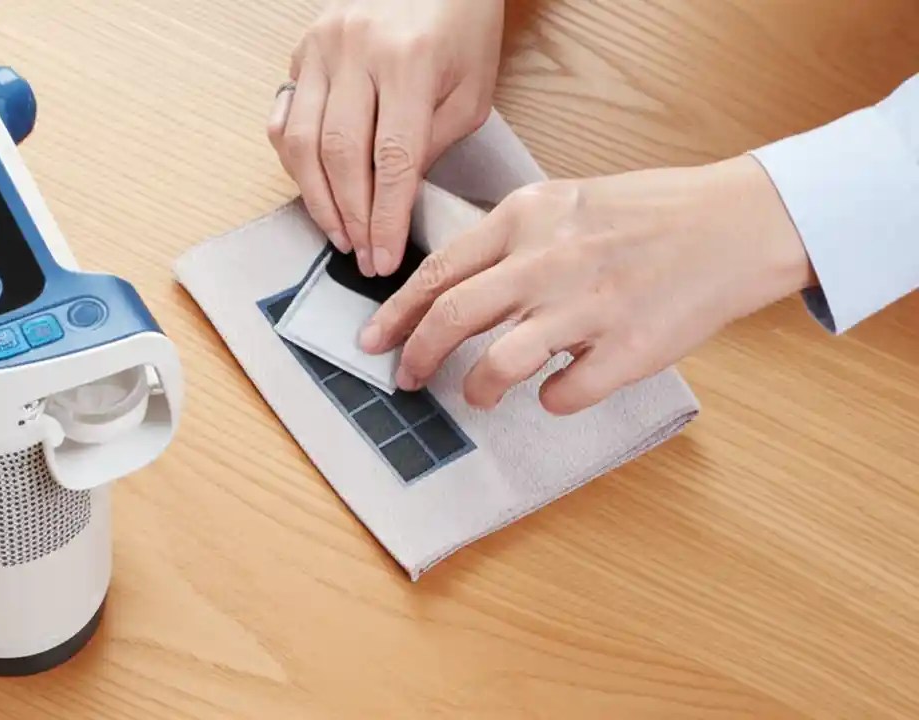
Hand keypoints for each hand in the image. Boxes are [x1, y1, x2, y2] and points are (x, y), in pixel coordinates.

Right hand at [268, 0, 503, 276]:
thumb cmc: (462, 28)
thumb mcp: (470, 92)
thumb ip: (431, 146)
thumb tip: (391, 200)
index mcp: (410, 62)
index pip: (392, 161)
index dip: (384, 219)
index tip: (383, 259)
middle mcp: (357, 50)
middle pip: (340, 156)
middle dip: (350, 217)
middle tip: (360, 255)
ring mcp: (322, 47)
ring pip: (302, 141)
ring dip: (317, 198)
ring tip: (338, 232)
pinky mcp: (302, 48)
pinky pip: (287, 116)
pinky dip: (295, 160)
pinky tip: (315, 186)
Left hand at [358, 155, 816, 414]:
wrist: (736, 224)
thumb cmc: (649, 215)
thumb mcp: (566, 202)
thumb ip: (511, 239)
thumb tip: (452, 289)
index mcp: (528, 216)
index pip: (440, 270)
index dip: (397, 312)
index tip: (374, 339)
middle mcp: (550, 258)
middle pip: (452, 316)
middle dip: (417, 355)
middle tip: (407, 378)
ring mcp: (589, 306)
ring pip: (499, 364)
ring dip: (479, 388)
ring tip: (480, 395)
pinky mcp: (628, 349)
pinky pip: (565, 394)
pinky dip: (553, 400)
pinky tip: (560, 390)